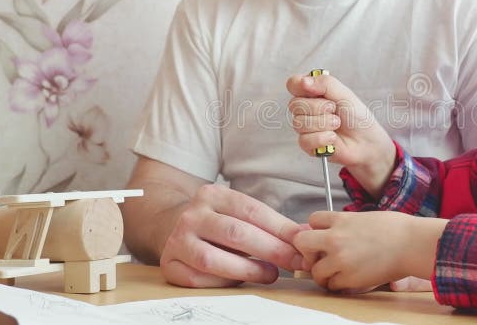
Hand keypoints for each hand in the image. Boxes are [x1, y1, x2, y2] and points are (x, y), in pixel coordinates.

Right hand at [160, 184, 304, 286]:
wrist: (172, 226)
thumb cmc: (218, 222)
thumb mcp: (241, 213)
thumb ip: (272, 224)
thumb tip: (306, 233)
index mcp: (212, 194)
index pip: (252, 211)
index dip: (281, 229)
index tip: (302, 244)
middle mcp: (192, 215)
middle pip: (236, 233)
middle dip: (271, 250)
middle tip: (295, 262)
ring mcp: (178, 240)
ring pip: (214, 259)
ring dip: (248, 269)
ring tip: (271, 274)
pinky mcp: (170, 265)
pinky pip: (199, 279)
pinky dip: (224, 282)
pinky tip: (241, 280)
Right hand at [286, 73, 395, 196]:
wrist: (366, 141)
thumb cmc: (357, 116)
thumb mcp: (344, 94)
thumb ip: (325, 84)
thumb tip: (304, 81)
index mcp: (312, 92)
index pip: (293, 84)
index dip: (299, 86)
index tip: (314, 90)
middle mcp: (306, 108)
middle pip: (295, 105)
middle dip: (319, 108)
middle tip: (335, 110)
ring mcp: (305, 127)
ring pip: (298, 123)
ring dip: (323, 124)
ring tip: (337, 124)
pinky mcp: (307, 144)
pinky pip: (304, 140)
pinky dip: (323, 138)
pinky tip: (333, 138)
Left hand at [292, 211, 447, 291]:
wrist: (412, 243)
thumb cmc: (397, 229)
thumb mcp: (366, 216)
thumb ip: (347, 223)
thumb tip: (337, 230)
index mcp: (342, 219)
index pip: (312, 219)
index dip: (316, 229)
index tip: (323, 237)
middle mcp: (335, 237)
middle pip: (301, 242)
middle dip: (308, 251)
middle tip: (319, 257)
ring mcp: (340, 258)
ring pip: (314, 270)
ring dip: (322, 273)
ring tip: (335, 273)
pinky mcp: (349, 277)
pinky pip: (332, 285)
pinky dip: (337, 285)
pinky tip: (348, 279)